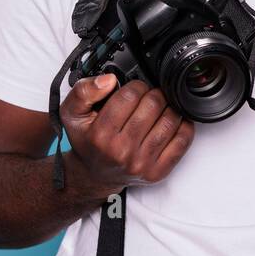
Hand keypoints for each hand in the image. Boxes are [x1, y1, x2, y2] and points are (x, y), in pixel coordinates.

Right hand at [60, 75, 195, 198]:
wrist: (94, 175)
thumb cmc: (87, 142)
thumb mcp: (72, 113)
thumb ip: (84, 91)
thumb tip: (109, 80)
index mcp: (100, 135)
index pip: (129, 96)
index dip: (135, 86)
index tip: (134, 88)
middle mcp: (122, 151)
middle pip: (153, 105)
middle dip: (152, 94)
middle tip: (147, 97)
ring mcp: (142, 163)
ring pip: (170, 120)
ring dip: (168, 108)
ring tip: (159, 108)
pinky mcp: (158, 172)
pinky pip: (182, 141)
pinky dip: (182, 125)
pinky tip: (171, 121)